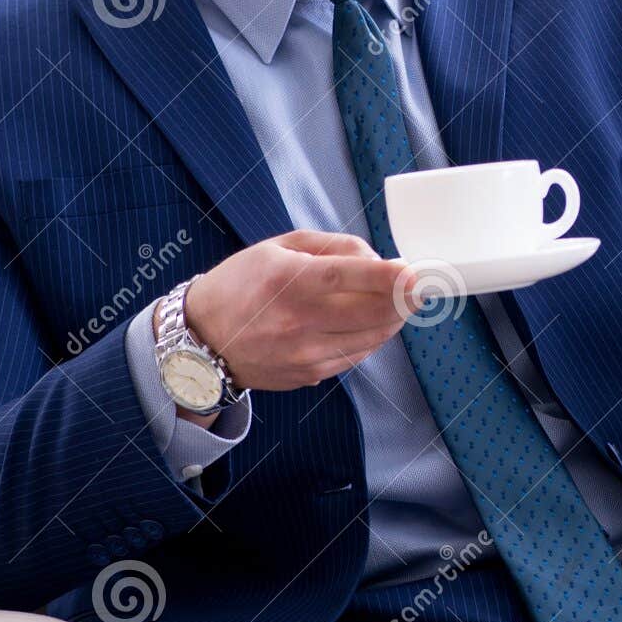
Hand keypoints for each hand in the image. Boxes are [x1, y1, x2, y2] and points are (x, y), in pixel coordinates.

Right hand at [167, 231, 424, 403]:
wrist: (202, 339)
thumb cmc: (242, 283)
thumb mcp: (280, 247)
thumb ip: (333, 247)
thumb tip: (378, 260)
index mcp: (289, 281)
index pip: (349, 278)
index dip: (389, 278)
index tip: (415, 274)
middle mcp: (298, 321)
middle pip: (372, 313)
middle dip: (405, 299)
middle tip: (420, 286)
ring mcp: (305, 353)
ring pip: (371, 338)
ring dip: (394, 319)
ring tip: (399, 301)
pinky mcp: (309, 374)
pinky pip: (357, 355)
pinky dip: (372, 337)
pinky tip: (372, 322)